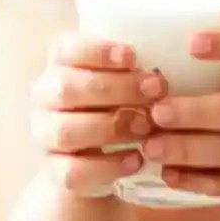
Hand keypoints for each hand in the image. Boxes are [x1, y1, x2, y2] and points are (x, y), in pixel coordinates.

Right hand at [29, 33, 166, 194]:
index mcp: (61, 63)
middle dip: (115, 89)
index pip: (65, 49)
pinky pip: (72, 171)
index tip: (132, 56)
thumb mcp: (130, 77)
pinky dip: (107, 166)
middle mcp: (46, 96)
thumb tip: (173, 63)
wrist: (101, 154)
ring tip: (147, 127)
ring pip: (65, 131)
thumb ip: (140, 68)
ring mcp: (46, 134)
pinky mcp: (54, 170)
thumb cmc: (123, 101)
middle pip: (65, 89)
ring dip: (111, 128)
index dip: (96, 51)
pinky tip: (136, 159)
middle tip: (155, 91)